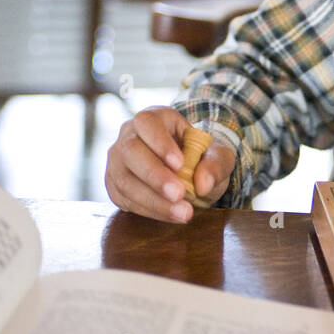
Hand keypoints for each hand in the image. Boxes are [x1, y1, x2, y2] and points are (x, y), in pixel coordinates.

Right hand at [104, 106, 236, 221]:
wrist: (191, 176)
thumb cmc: (201, 159)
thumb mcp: (218, 157)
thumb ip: (215, 165)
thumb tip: (203, 184)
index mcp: (154, 118)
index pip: (147, 123)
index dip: (160, 142)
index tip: (180, 164)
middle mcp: (129, 135)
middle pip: (130, 151)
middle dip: (154, 175)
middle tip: (179, 193)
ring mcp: (118, 160)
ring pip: (124, 179)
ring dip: (153, 200)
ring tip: (183, 212)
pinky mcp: (115, 184)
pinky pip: (125, 199)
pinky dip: (149, 210)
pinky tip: (171, 215)